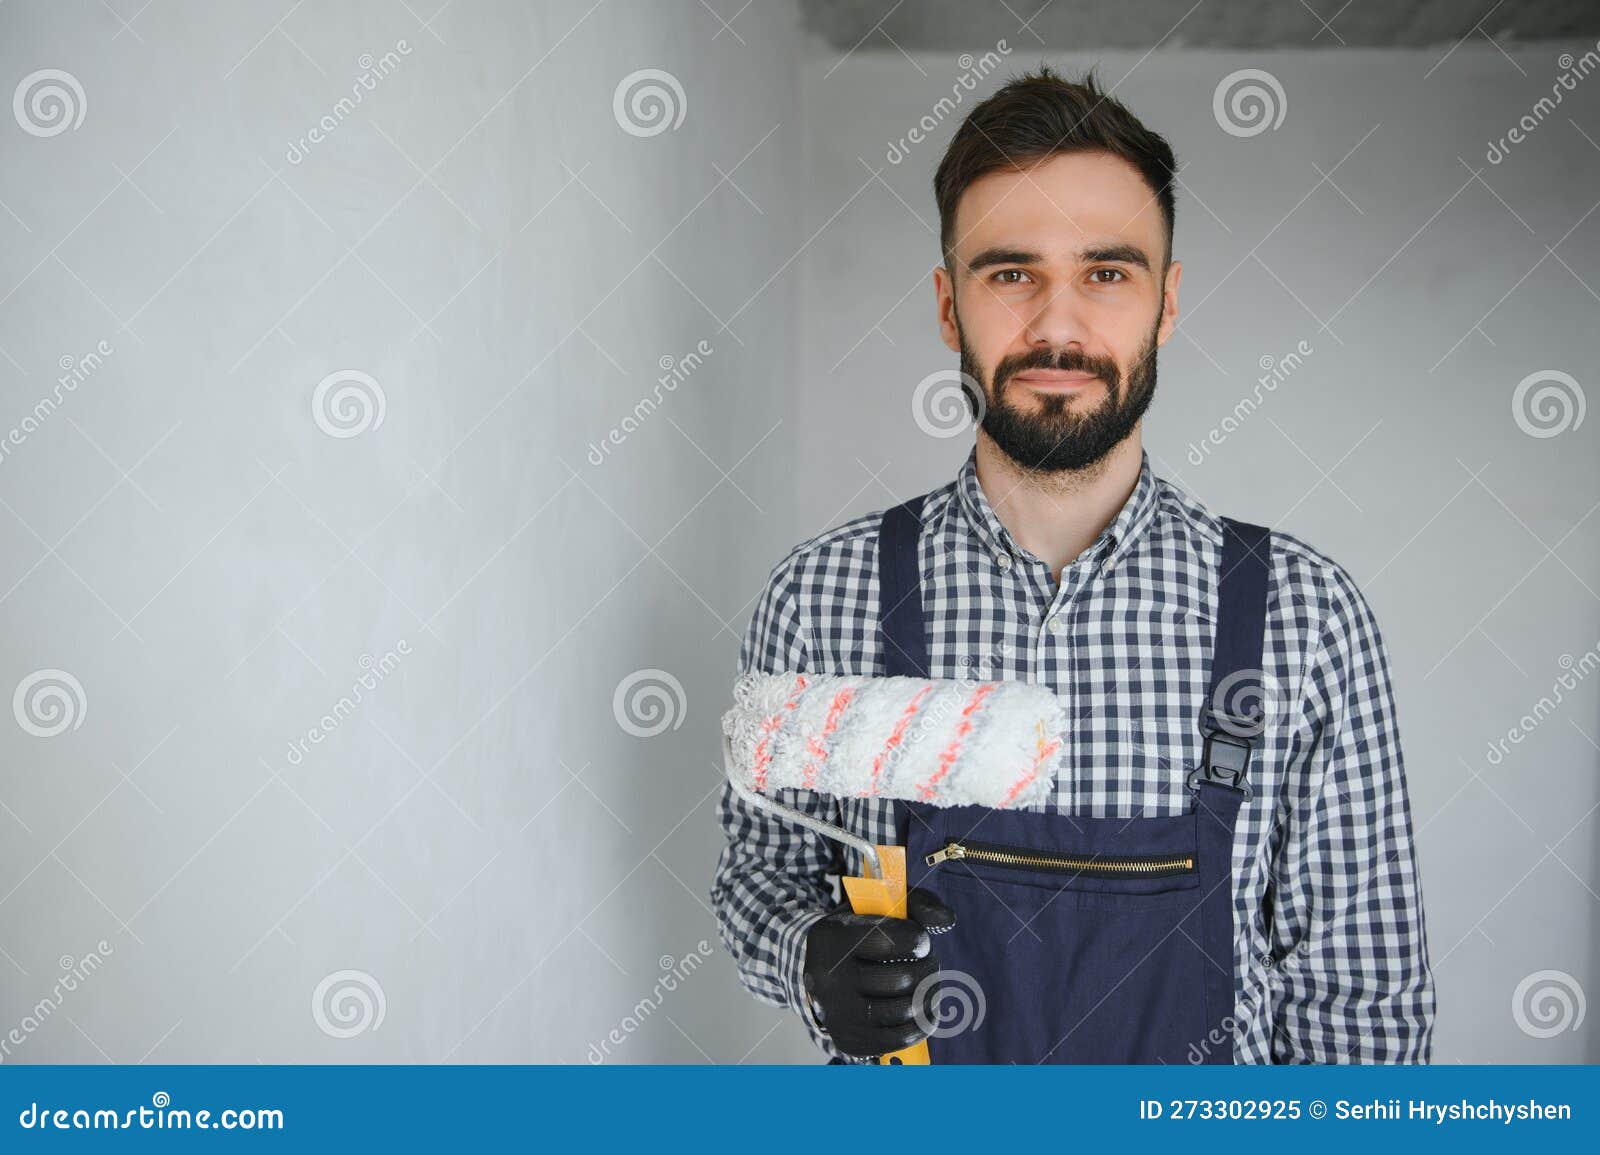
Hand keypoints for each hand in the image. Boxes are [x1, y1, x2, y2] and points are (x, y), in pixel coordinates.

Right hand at [801, 888, 956, 1057]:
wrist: (826, 971)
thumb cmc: (863, 932)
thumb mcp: (883, 906)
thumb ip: (919, 903)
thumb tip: (947, 919)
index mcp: (831, 936)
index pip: (889, 940)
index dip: (918, 941)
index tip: (921, 941)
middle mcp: (826, 978)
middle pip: (902, 979)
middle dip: (929, 969)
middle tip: (930, 963)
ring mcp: (835, 1013)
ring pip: (905, 1010)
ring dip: (929, 996)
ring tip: (929, 984)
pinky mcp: (848, 1040)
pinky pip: (900, 1039)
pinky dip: (922, 1025)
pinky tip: (924, 1010)